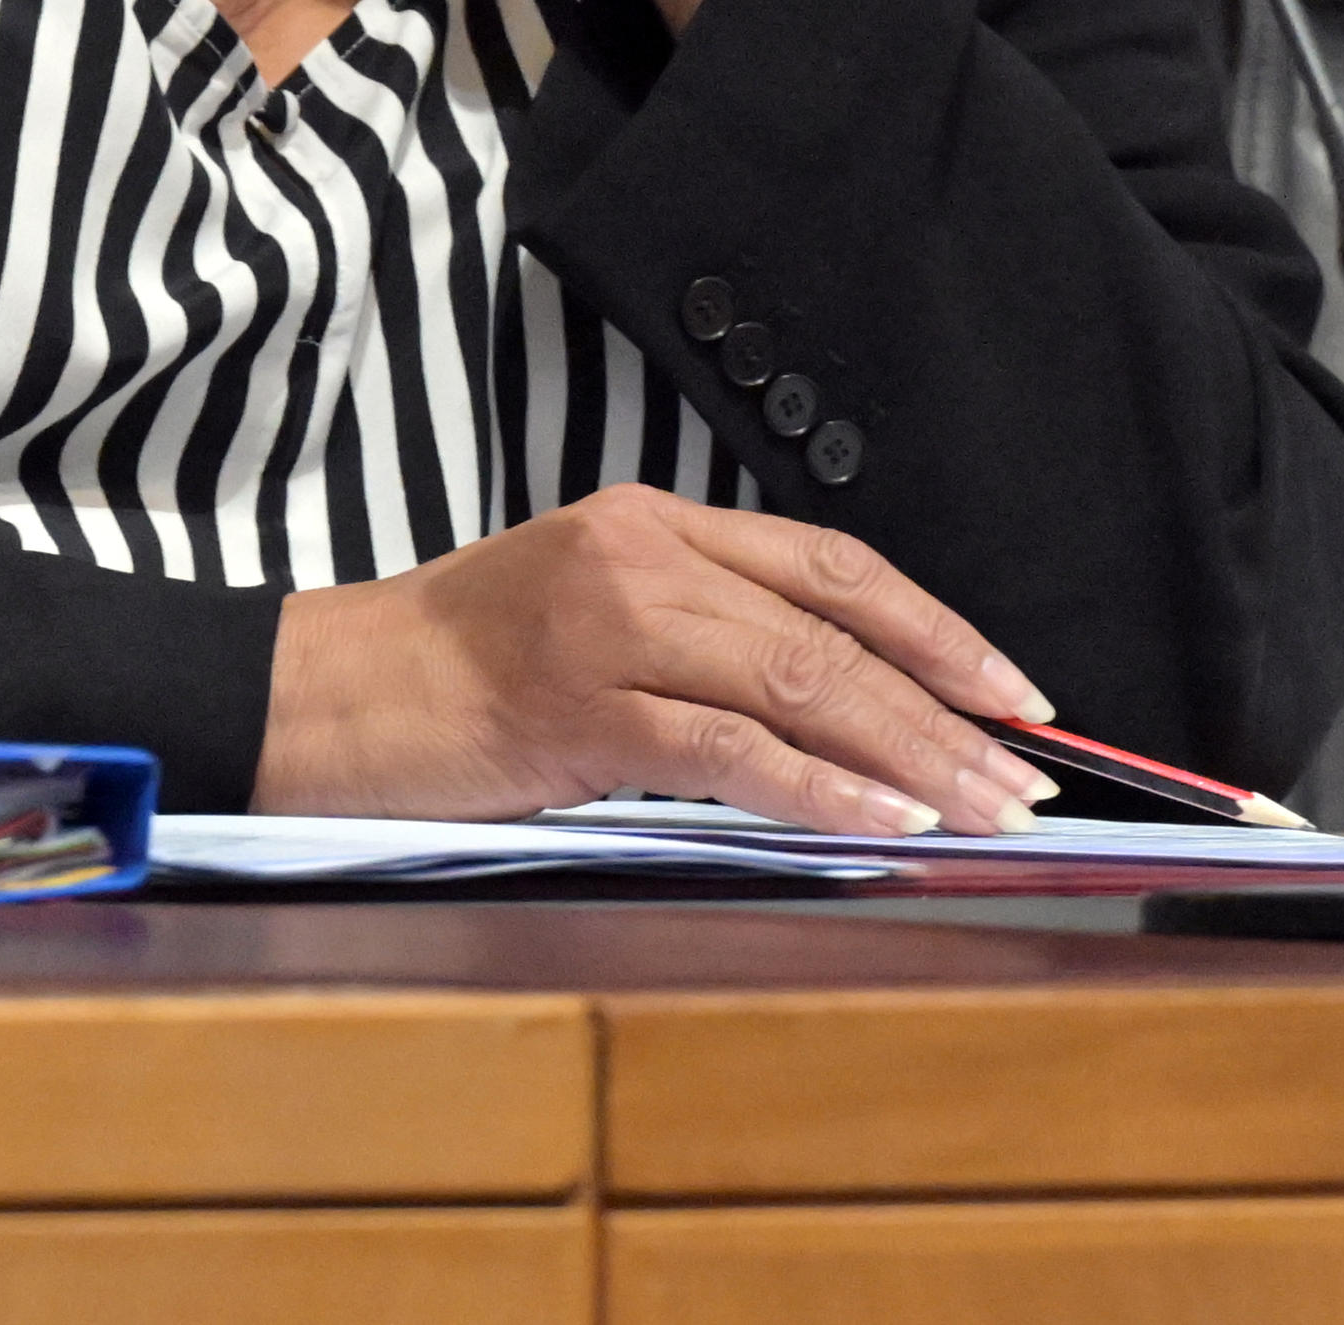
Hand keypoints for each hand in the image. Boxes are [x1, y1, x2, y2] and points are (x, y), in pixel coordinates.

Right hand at [254, 482, 1058, 833]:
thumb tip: (836, 707)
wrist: (313, 697)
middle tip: (1030, 770)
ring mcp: (612, 629)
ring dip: (910, 754)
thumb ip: (699, 636)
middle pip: (835, 628)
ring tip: (987, 806)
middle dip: (948, 705)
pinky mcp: (579, 712)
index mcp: (654, 521)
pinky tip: (884, 821)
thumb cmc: (450, 673)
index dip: (937, 629)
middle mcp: (645, 559)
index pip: (834, 566)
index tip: (1013, 691)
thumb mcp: (587, 615)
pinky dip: (818, 788)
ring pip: (801, 684)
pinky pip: (727, 751)